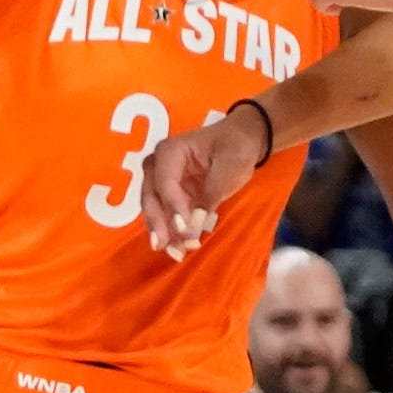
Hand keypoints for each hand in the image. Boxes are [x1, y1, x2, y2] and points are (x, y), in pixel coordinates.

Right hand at [141, 109, 269, 257]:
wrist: (242, 140)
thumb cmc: (235, 147)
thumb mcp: (229, 165)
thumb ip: (211, 193)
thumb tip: (195, 224)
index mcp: (171, 151)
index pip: (165, 181)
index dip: (172, 205)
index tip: (184, 227)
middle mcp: (159, 165)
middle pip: (151, 196)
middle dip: (158, 222)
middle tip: (165, 245)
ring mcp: (163, 181)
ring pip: (154, 208)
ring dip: (162, 231)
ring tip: (174, 252)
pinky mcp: (172, 195)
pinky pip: (165, 215)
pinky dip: (171, 231)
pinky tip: (177, 248)